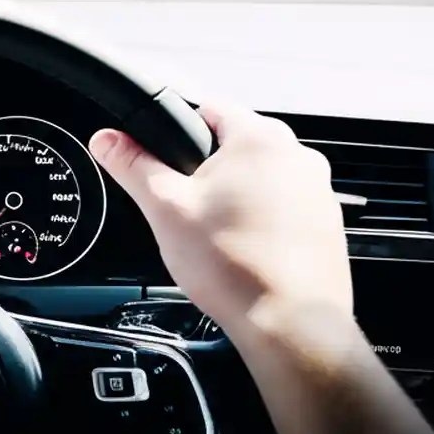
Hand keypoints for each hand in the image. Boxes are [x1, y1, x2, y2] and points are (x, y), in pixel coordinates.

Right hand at [88, 103, 350, 341]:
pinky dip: (263, 223)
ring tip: (216, 237)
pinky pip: (284, 209)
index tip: (166, 160)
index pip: (208, 107)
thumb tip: (108, 140)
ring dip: (237, 198)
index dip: (177, 131)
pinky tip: (244, 252)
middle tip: (188, 209)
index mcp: (260, 138)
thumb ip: (133, 166)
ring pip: (260, 180)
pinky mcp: (326, 224)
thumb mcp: (165, 208)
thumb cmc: (235, 267)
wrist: (288, 325)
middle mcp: (298, 157)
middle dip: (207, 172)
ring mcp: (318, 191)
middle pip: (235, 146)